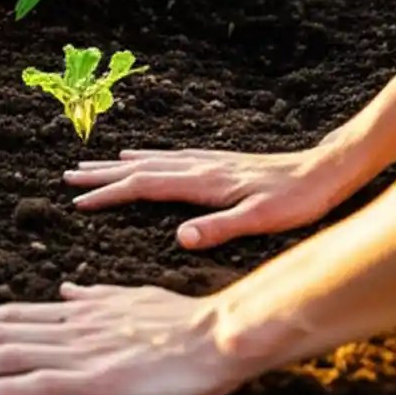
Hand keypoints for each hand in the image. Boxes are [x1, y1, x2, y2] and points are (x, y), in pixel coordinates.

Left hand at [0, 282, 248, 394]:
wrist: (219, 334)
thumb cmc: (184, 320)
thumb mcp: (133, 298)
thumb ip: (96, 296)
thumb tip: (65, 291)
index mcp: (80, 311)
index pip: (14, 315)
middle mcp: (71, 327)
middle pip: (0, 332)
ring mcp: (81, 352)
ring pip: (9, 354)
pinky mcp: (97, 378)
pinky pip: (41, 383)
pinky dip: (4, 385)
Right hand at [62, 146, 361, 249]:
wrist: (327, 169)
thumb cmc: (297, 200)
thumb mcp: (261, 220)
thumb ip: (219, 228)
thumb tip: (178, 238)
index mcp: (202, 182)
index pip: (144, 186)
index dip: (109, 194)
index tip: (78, 202)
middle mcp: (199, 166)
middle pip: (139, 168)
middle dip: (101, 175)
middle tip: (68, 177)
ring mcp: (207, 161)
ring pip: (151, 161)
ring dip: (118, 165)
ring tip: (91, 166)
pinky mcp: (218, 163)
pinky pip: (169, 158)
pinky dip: (145, 158)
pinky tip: (139, 157)